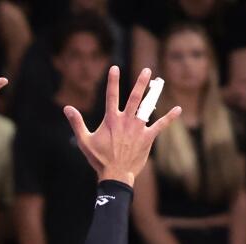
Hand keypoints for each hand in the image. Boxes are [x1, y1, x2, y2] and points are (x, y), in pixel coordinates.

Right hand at [64, 66, 181, 186]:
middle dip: (141, 83)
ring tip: (159, 82)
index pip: (111, 96)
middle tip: (147, 70)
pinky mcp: (147, 138)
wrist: (115, 174)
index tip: (114, 68)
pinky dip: (169, 118)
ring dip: (153, 94)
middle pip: (134, 98)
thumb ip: (77, 123)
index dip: (112, 81)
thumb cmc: (99, 158)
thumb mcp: (84, 140)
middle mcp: (126, 121)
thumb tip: (67, 108)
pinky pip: (160, 125)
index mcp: (111, 120)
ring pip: (147, 107)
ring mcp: (138, 128)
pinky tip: (178, 109)